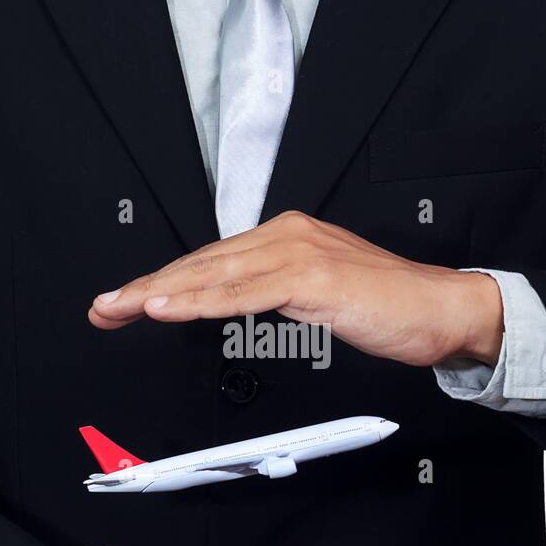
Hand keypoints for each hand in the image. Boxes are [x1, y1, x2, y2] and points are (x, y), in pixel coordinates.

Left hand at [88, 211, 503, 366]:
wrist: (441, 311)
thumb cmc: (386, 308)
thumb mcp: (315, 298)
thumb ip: (273, 295)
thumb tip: (232, 308)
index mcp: (285, 237)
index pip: (210, 262)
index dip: (162, 283)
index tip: (125, 302)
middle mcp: (286, 235)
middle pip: (201, 263)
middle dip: (146, 287)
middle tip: (104, 307)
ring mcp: (298, 252)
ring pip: (213, 275)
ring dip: (159, 293)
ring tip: (120, 307)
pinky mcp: (311, 277)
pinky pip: (243, 293)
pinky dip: (199, 301)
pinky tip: (167, 308)